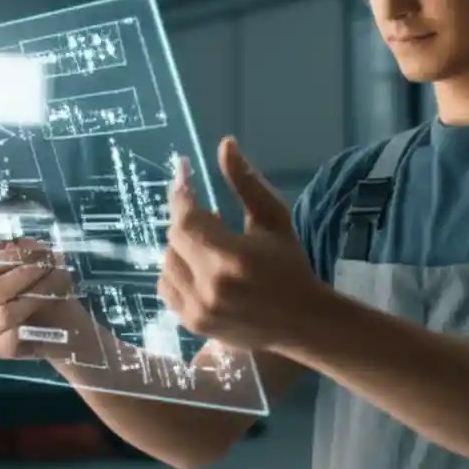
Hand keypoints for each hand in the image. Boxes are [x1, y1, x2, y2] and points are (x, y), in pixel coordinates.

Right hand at [0, 239, 76, 359]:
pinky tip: (41, 319)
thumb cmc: (45, 285)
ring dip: (32, 301)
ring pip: (2, 316)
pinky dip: (29, 329)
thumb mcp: (39, 260)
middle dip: (24, 279)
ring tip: (51, 293)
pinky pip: (7, 342)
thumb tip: (19, 246)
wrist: (62, 320)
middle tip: (46, 271)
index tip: (36, 255)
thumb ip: (27, 250)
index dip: (9, 259)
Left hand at [159, 137, 323, 350]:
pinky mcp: (192, 324)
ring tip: (207, 244)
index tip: (182, 171)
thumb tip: (225, 144)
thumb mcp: (273, 219)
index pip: (187, 218)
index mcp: (231, 257)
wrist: (303, 322)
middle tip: (210, 217)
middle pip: (175, 239)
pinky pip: (166, 288)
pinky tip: (197, 267)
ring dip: (181, 246)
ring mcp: (197, 309)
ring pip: (166, 263)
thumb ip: (246, 182)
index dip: (181, 192)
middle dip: (186, 221)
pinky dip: (175, 271)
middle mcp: (208, 286)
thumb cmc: (290, 266)